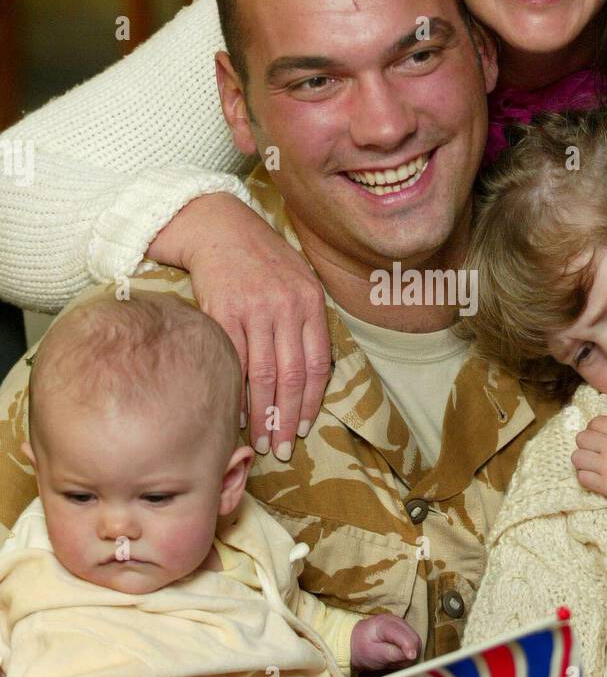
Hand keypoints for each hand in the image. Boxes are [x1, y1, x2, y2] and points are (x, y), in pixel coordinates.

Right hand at [147, 193, 331, 458]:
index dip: (311, 402)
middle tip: (281, 450)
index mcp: (310, 301)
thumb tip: (311, 372)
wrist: (218, 226)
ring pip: (262, 373)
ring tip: (259, 441)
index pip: (317, 363)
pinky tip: (234, 414)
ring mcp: (255, 309)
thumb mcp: (297, 279)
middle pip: (291, 375)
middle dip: (287, 418)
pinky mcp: (223, 310)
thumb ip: (307, 320)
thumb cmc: (260, 258)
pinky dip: (235, 391)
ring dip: (262, 414)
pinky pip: (233, 360)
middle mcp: (286, 306)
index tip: (302, 429)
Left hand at [351, 614, 420, 671]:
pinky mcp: (406, 630)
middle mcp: (395, 620)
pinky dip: (408, 653)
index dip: (409, 646)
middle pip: (413, 638)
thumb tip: (411, 655)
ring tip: (392, 658)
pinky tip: (395, 654)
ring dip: (408, 654)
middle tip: (396, 662)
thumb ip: (392, 654)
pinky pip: (414, 644)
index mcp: (384, 624)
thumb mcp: (374, 654)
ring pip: (416, 641)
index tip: (411, 657)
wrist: (356, 643)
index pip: (403, 634)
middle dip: (409, 653)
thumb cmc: (363, 649)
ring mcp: (401, 624)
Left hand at [572, 404, 606, 501]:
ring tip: (593, 465)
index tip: (600, 436)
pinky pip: (583, 477)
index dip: (595, 429)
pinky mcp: (606, 486)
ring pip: (577, 457)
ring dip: (584, 461)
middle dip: (587, 444)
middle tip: (595, 451)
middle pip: (581, 438)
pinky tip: (597, 478)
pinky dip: (587, 478)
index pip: (595, 422)